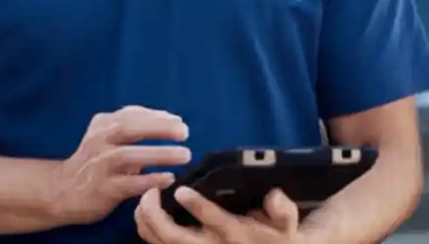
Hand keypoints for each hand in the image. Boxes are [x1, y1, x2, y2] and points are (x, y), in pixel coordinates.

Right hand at [48, 105, 191, 225]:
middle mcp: (99, 141)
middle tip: (184, 132)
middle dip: (158, 128)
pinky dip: (150, 179)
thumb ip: (135, 127)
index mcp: (102, 124)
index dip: (157, 116)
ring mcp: (99, 165)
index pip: (131, 114)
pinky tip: (168, 178)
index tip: (179, 121)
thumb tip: (172, 120)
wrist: (63, 191)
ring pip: (129, 156)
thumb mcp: (108, 137)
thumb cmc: (96, 162)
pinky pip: (129, 183)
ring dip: (159, 154)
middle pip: (128, 128)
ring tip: (184, 155)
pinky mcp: (102, 188)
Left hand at [134, 185, 303, 242]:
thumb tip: (275, 196)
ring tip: (143, 196)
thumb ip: (282, 211)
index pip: (214, 222)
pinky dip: (146, 228)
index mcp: (234, 234)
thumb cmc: (276, 236)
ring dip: (146, 221)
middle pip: (174, 238)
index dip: (197, 207)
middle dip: (156, 216)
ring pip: (161, 242)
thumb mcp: (286, 224)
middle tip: (150, 191)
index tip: (181, 190)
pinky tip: (142, 210)